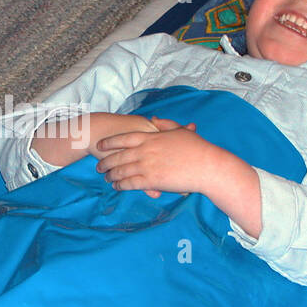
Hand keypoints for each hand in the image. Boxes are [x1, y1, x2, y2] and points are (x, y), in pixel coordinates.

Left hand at [95, 119, 216, 197]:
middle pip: (118, 156)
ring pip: (121, 171)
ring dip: (111, 175)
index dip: (109, 142)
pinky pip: (130, 183)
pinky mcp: (151, 181)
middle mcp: (145, 151)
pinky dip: (120, 185)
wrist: (207, 166)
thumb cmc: (197, 148)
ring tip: (105, 177)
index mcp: (151, 137)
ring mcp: (147, 166)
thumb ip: (164, 124)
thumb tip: (153, 119)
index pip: (123, 138)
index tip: (100, 145)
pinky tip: (116, 187)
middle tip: (98, 165)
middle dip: (106, 161)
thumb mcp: (179, 131)